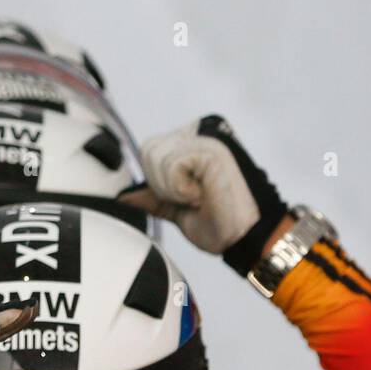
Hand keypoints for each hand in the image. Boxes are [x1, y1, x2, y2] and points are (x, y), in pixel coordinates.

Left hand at [119, 115, 286, 274]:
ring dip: (173, 189)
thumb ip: (153, 198)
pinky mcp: (210, 148)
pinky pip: (173, 166)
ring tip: (200, 196)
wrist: (247, 238)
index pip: (150, 151)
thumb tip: (123, 197)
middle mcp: (200, 132)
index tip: (188, 197)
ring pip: (157, 158)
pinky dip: (182, 189)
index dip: (159, 182)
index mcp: (192, 142)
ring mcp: (206, 137)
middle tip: (193, 198)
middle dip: (163, 185)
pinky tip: (204, 194)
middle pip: (149, 151)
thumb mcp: (177, 210)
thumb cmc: (220, 224)